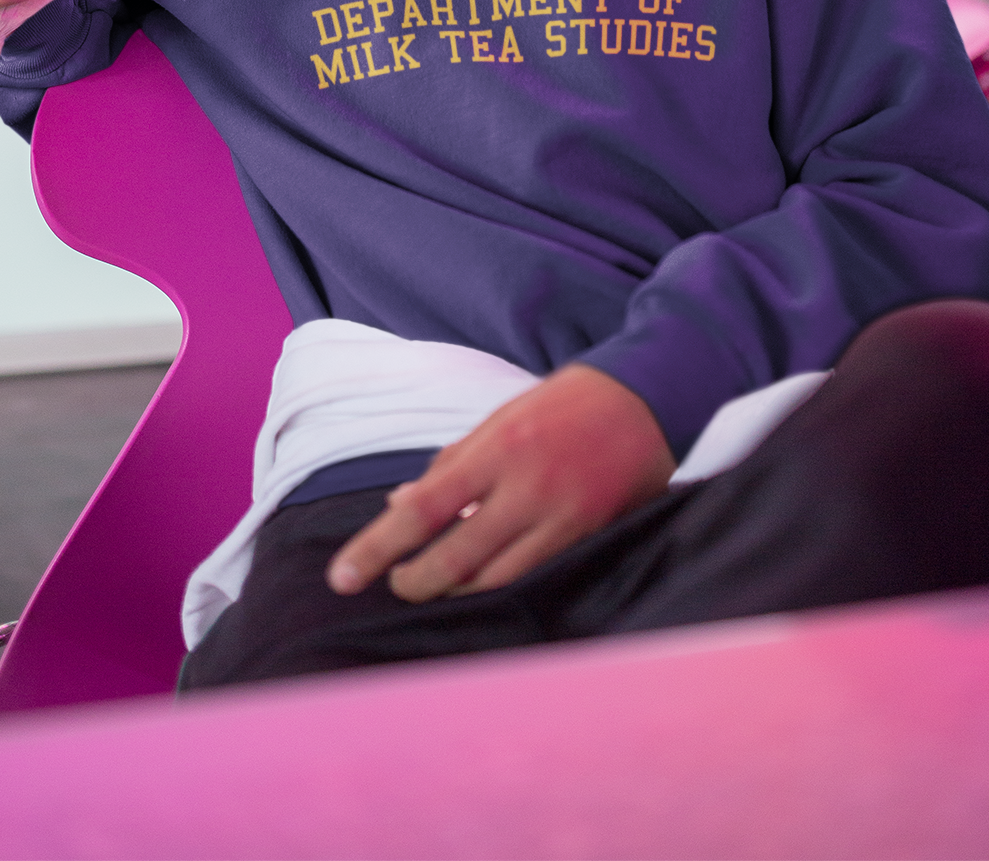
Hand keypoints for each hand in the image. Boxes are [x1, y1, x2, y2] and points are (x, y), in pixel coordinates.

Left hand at [326, 364, 674, 602]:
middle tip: (394, 584)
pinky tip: (480, 582)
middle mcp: (526, 487)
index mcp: (496, 449)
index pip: (423, 509)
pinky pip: (534, 577)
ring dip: (454, 590)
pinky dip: (500, 585)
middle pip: (455, 558)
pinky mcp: (588, 536)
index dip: (377, 546)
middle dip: (414, 582)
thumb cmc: (561, 406)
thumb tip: (400, 507)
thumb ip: (452, 465)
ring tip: (433, 584)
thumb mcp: (500, 420)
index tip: (343, 576)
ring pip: (494, 580)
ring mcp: (561, 517)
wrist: (645, 399)